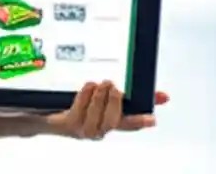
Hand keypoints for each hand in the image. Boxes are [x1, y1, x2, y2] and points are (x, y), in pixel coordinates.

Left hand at [45, 82, 169, 139]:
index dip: (141, 122)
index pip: (130, 125)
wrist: (51, 115)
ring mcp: (84, 130)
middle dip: (114, 101)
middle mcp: (99, 131)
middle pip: (112, 121)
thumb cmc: (83, 107)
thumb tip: (165, 97)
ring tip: (100, 84)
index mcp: (112, 123)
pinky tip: (89, 87)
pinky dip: (85, 96)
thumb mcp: (107, 99)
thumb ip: (134, 96)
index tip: (152, 119)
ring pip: (96, 116)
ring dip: (99, 97)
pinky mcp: (70, 126)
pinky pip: (80, 112)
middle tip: (113, 85)